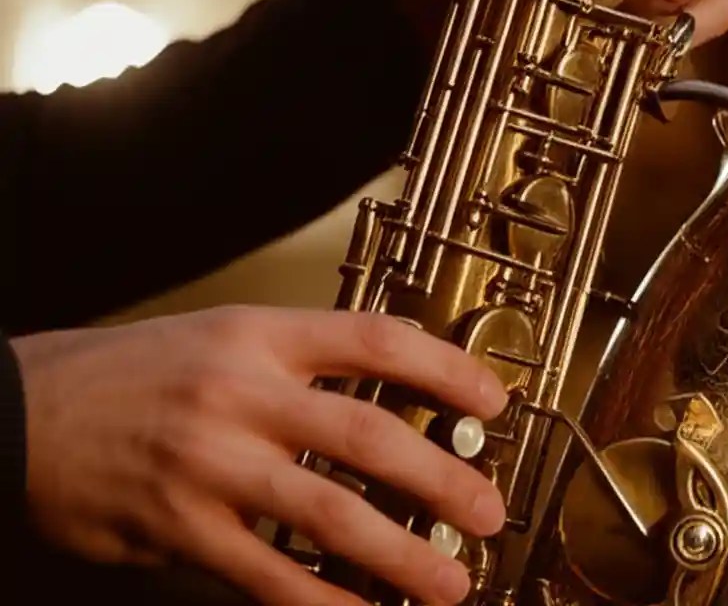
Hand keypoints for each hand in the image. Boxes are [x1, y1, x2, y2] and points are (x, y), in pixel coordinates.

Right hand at [14, 305, 508, 605]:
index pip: (375, 340)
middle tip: (486, 511)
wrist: (25, 411)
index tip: (493, 399)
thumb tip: (395, 389)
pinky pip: (266, 574)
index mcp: (259, 336)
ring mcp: (209, 464)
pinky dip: (322, 600)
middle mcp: (239, 394)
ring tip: (447, 581)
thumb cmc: (134, 375)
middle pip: (367, 434)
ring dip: (399, 555)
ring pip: (326, 513)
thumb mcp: (223, 337)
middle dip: (441, 478)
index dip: (447, 369)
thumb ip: (303, 360)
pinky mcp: (179, 527)